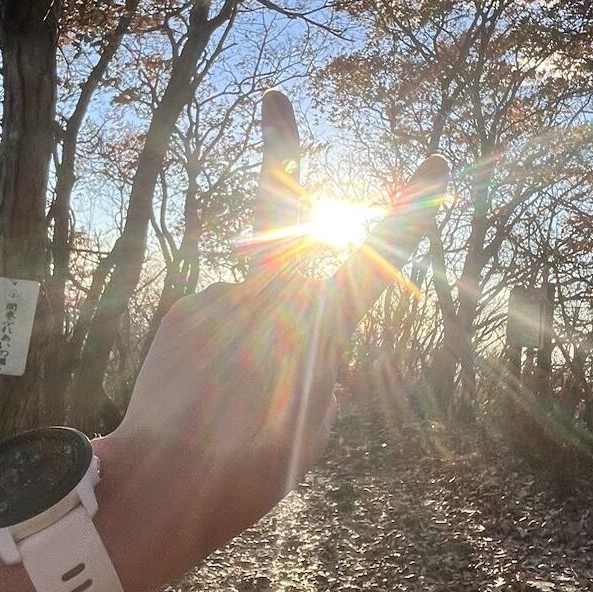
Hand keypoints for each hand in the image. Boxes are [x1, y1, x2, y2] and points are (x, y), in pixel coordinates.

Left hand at [94, 91, 446, 591]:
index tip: (431, 166)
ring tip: (237, 398)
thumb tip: (314, 340)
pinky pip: (222, 318)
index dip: (408, 214)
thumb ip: (324, 368)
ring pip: (256, 299)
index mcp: (319, 336)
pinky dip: (227, 346)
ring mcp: (220, 302)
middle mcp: (268, 302)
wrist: (161, 491)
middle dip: (279, 151)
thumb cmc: (250, 474)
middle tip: (274, 101)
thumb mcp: (314, 426)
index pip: (374, 262)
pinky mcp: (185, 313)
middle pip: (285, 224)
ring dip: (259, 332)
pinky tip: (209, 392)